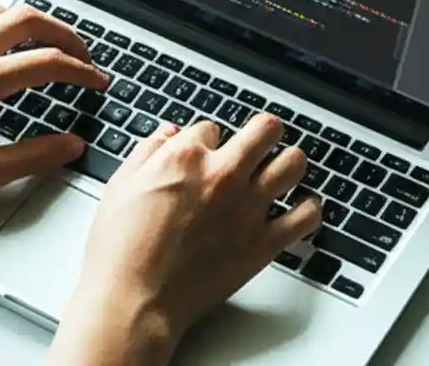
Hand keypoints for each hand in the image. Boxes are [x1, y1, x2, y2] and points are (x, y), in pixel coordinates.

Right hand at [50, 115, 321, 364]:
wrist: (135, 300)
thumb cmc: (121, 250)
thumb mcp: (120, 186)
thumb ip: (146, 152)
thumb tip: (166, 133)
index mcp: (185, 157)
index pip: (211, 127)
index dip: (207, 140)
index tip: (204, 154)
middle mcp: (222, 175)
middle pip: (266, 129)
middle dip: (262, 133)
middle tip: (258, 144)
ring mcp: (248, 208)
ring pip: (294, 162)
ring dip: (288, 163)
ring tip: (281, 170)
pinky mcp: (264, 243)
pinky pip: (306, 216)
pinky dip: (307, 210)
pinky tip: (298, 209)